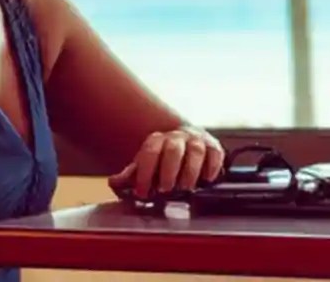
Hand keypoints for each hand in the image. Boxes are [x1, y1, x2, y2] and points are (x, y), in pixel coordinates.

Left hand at [108, 126, 224, 199]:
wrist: (184, 145)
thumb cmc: (162, 160)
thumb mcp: (145, 167)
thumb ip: (130, 176)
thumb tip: (114, 182)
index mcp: (157, 140)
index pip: (149, 152)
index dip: (144, 173)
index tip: (142, 191)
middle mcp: (176, 137)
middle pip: (173, 149)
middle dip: (168, 171)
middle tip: (165, 189)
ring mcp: (196, 140)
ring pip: (196, 150)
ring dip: (190, 171)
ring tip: (186, 188)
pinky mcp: (212, 146)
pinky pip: (215, 152)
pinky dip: (213, 166)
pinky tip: (207, 179)